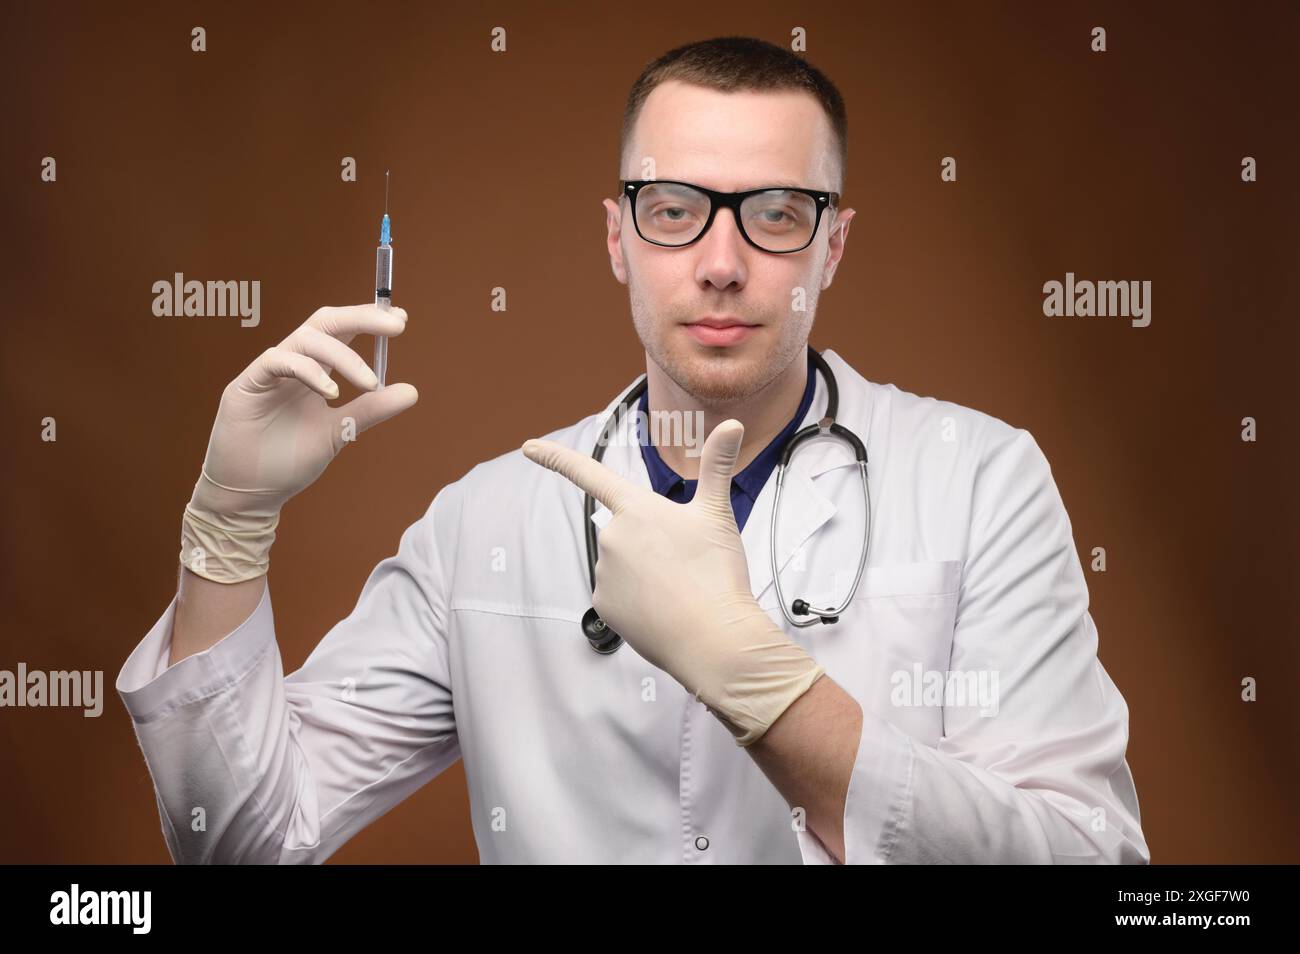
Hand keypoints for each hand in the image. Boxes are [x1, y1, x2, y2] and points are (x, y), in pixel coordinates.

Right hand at [181, 304, 416, 582]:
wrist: (250, 494)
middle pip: (324, 324)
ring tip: (369, 383)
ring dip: (344, 355)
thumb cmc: (287, 461)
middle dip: (361, 318)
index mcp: (312, 371)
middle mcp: (291, 364)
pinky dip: (308, 371)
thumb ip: (370, 410)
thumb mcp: (339, 431)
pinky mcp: (245, 386)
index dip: (367, 319)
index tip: (401, 319)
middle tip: (396, 325)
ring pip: (305, 339)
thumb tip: (412, 391)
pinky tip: (330, 392)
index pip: (340, 332)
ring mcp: (267, 373)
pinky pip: (276, 362)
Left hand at [521, 419, 824, 745]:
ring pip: (624, 565)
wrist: (712, 639)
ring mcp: (605, 573)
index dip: (557, 458)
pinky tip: (663, 609)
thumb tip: (731, 422)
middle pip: (627, 531)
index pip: (590, 474)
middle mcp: (612, 537)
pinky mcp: (603, 606)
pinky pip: (618, 595)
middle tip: (686, 563)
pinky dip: (638, 600)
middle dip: (651, 544)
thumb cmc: (716, 574)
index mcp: (636, 509)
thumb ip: (717, 466)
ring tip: (679, 589)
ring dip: (646, 573)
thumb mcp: (717, 515)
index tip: (529, 448)